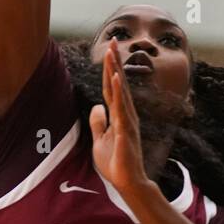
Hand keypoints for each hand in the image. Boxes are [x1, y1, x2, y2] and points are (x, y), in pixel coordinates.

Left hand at [88, 40, 148, 195]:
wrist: (127, 182)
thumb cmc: (116, 164)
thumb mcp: (100, 141)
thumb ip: (99, 123)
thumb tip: (96, 107)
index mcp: (119, 115)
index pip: (111, 88)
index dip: (109, 70)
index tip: (109, 51)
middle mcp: (125, 114)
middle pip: (117, 83)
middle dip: (115, 62)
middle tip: (113, 41)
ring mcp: (127, 120)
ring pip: (120, 90)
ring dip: (116, 70)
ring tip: (113, 52)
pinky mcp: (125, 129)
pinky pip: (120, 106)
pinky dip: (117, 91)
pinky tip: (115, 77)